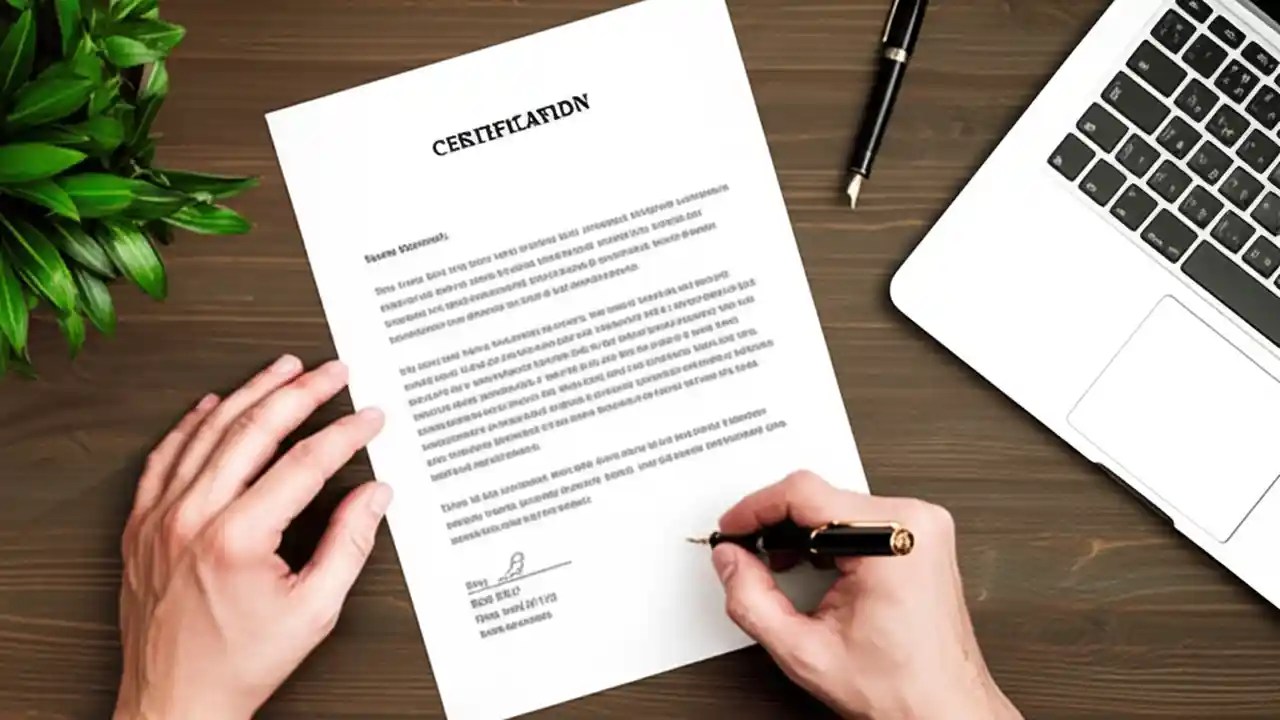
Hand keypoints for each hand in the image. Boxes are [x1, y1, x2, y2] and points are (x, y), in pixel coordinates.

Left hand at [115, 356, 391, 719]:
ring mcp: (159, 518)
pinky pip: (164, 457)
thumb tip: (375, 496)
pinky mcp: (140, 526)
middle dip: (301, 392)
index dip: (344, 433)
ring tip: (282, 369)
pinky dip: (191, 424)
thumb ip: (349, 545)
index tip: (368, 417)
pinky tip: (212, 404)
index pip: (303, 462)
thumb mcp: (313, 611)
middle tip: (332, 371)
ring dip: (250, 393)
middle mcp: (191, 518)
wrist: (175, 700)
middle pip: (254, 431)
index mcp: (236, 538)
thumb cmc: (238, 663)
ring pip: (208, 432)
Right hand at [712, 471, 1020, 719]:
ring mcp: (924, 527)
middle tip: (750, 555)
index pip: (805, 492)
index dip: (756, 508)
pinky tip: (815, 566)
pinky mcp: (922, 537)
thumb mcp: (805, 651)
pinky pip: (860, 518)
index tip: (733, 527)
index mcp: (894, 539)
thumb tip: (730, 561)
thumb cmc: (900, 688)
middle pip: (820, 496)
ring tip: (782, 568)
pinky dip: (828, 537)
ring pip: (837, 504)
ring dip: (801, 531)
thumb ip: (752, 601)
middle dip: (776, 524)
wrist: (944, 709)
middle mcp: (915, 523)